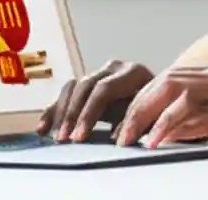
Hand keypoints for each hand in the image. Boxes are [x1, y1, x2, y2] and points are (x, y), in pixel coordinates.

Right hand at [37, 60, 153, 142]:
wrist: (164, 102)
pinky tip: (43, 128)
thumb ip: (135, 122)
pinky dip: (54, 111)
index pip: (103, 89)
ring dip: (61, 114)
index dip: (88, 114)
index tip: (79, 137)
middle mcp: (114, 69)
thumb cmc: (160, 111)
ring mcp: (100, 74)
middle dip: (72, 115)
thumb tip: (117, 137)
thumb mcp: (152, 116)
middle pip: (84, 87)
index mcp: (132, 72)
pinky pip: (66, 94)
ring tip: (55, 137)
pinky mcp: (89, 85)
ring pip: (72, 88)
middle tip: (64, 139)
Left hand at [116, 64, 207, 147]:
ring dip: (146, 116)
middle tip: (116, 134)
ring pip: (171, 93)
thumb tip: (180, 133)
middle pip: (160, 83)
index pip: (166, 81)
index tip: (125, 123)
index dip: (142, 100)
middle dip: (134, 108)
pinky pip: (197, 112)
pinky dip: (173, 126)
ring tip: (128, 140)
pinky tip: (158, 141)